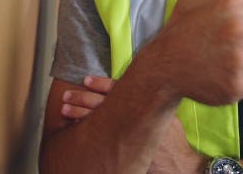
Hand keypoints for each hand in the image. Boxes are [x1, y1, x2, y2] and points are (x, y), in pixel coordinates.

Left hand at [61, 77, 205, 172]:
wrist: (177, 163)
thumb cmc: (172, 137)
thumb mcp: (165, 113)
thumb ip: (152, 100)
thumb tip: (140, 82)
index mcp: (142, 106)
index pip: (117, 90)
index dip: (99, 84)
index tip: (85, 80)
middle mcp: (131, 120)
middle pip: (101, 106)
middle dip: (82, 100)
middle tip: (66, 96)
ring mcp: (124, 137)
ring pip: (94, 123)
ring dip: (78, 115)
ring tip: (64, 110)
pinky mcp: (120, 151)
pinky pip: (96, 142)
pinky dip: (84, 136)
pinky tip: (72, 132)